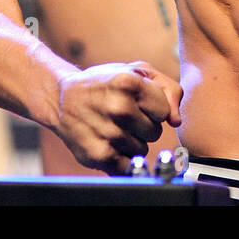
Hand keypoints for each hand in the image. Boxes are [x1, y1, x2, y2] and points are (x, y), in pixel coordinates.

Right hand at [54, 61, 182, 174]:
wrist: (63, 98)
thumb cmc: (105, 84)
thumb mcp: (138, 72)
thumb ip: (168, 90)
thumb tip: (176, 120)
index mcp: (128, 82)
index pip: (164, 111)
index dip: (153, 108)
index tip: (139, 103)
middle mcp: (118, 108)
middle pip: (155, 132)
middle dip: (143, 125)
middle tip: (123, 115)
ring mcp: (109, 133)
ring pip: (143, 150)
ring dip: (132, 141)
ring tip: (113, 126)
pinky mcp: (99, 155)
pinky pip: (128, 165)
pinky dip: (121, 157)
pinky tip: (108, 142)